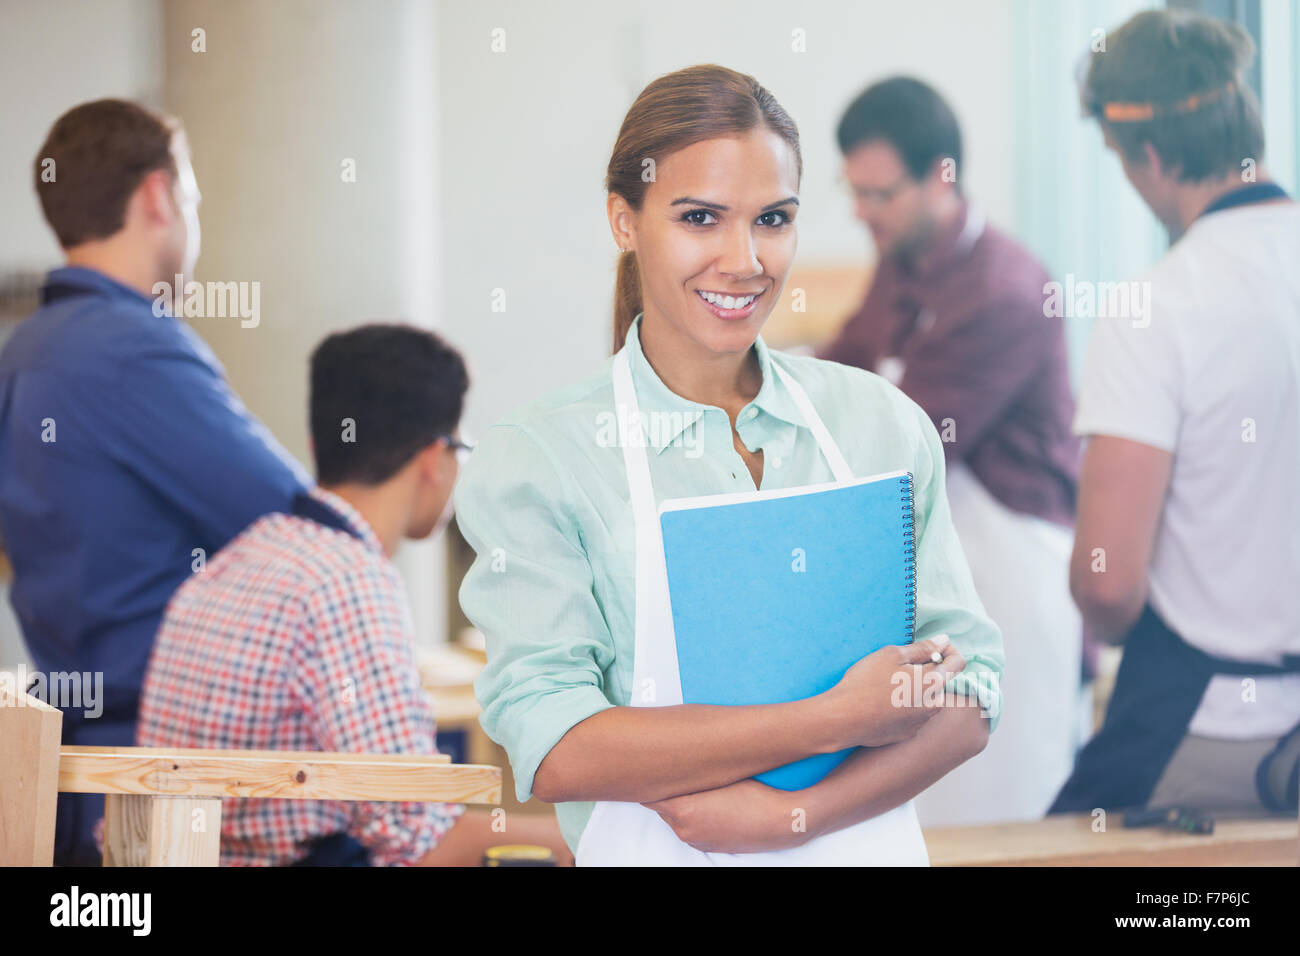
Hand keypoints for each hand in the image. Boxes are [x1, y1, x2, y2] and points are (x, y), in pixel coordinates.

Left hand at [642, 778, 807, 853]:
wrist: (783, 821)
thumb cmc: (755, 793)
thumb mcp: (719, 774)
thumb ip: (690, 771)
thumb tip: (673, 765)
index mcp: (681, 810)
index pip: (649, 795)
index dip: (653, 779)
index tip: (658, 766)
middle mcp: (684, 829)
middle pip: (662, 807)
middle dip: (669, 791)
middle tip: (679, 772)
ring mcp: (696, 841)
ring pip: (676, 819)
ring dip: (681, 805)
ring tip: (698, 787)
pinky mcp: (710, 847)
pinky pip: (692, 829)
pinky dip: (695, 818)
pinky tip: (711, 805)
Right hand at [820, 634, 965, 748]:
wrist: (845, 719)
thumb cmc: (866, 682)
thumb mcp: (892, 655)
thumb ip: (923, 648)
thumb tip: (943, 641)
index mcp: (933, 681)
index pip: (958, 662)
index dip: (948, 651)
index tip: (932, 648)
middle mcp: (934, 704)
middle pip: (941, 682)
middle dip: (928, 672)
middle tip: (900, 666)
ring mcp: (922, 722)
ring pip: (927, 699)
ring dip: (917, 690)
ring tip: (889, 685)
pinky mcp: (908, 733)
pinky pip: (914, 715)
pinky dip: (906, 706)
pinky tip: (884, 702)